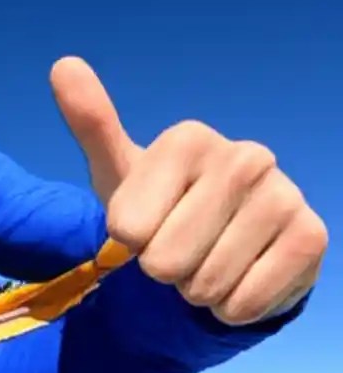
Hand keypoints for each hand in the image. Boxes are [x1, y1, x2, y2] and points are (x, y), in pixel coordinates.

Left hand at [51, 56, 327, 325]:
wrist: (222, 248)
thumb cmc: (160, 208)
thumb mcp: (118, 173)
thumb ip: (92, 124)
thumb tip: (62, 65)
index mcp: (189, 139)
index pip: (128, 229)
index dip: (129, 243)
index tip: (146, 226)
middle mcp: (245, 156)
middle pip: (165, 260)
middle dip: (165, 271)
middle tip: (180, 251)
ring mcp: (284, 194)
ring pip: (205, 283)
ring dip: (197, 291)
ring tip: (208, 264)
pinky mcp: (310, 237)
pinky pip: (244, 300)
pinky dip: (231, 307)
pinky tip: (240, 279)